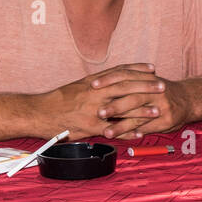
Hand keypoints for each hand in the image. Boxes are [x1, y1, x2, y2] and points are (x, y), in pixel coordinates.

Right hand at [32, 63, 189, 140]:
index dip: (137, 69)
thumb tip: (110, 81)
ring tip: (158, 110)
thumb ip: (95, 85)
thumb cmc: (57, 100)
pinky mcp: (90, 127)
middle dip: (146, 86)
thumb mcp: (77, 87)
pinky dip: (128, 132)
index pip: (119, 72)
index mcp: (92, 82)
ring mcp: (93, 110)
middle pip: (125, 87)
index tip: (152, 68)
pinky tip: (140, 133)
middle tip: (163, 86)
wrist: (38, 113)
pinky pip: (113, 129)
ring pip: (122, 108)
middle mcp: (95, 93)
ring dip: (142, 110)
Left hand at [89, 64, 192, 138]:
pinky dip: (135, 133)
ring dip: (121, 126)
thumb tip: (101, 82)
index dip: (109, 79)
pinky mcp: (166, 121)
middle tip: (99, 112)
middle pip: (132, 97)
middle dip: (115, 106)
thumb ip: (129, 80)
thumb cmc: (161, 90)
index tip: (92, 85)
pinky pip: (147, 128)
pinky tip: (124, 138)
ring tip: (107, 133)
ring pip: (139, 117)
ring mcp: (162, 106)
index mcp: (148, 77)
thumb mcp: (147, 79)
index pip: (126, 76)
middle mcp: (155, 91)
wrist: (189, 99)